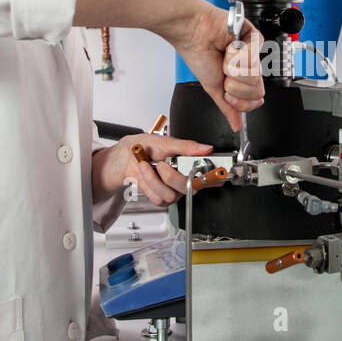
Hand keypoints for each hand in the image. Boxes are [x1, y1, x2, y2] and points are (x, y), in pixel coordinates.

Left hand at [92, 134, 224, 207]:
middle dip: (170, 176)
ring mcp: (172, 189)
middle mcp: (183, 178)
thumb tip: (206, 148)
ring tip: (147, 167)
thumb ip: (185, 146)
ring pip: (170, 195)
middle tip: (161, 164)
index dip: (216, 177)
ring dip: (153, 179)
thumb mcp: (163, 142)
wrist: (123, 158)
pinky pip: (157, 198)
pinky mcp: (160, 197)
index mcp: (189, 163)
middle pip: (188, 187)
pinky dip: (147, 185)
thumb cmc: (142, 147)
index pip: (209, 174)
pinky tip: (145, 175)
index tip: (219, 175)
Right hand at [164, 2, 264, 130]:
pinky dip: (237, 53)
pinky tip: (228, 45)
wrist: (192, 34)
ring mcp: (253, 52)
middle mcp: (249, 66)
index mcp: (241, 77)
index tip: (227, 92)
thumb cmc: (198, 55)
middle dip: (236, 84)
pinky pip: (254, 54)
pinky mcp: (254, 36)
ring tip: (224, 55)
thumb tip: (236, 125)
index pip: (255, 98)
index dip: (241, 100)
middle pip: (257, 89)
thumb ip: (227, 108)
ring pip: (255, 74)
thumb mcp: (214, 89)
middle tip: (224, 71)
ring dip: (234, 68)